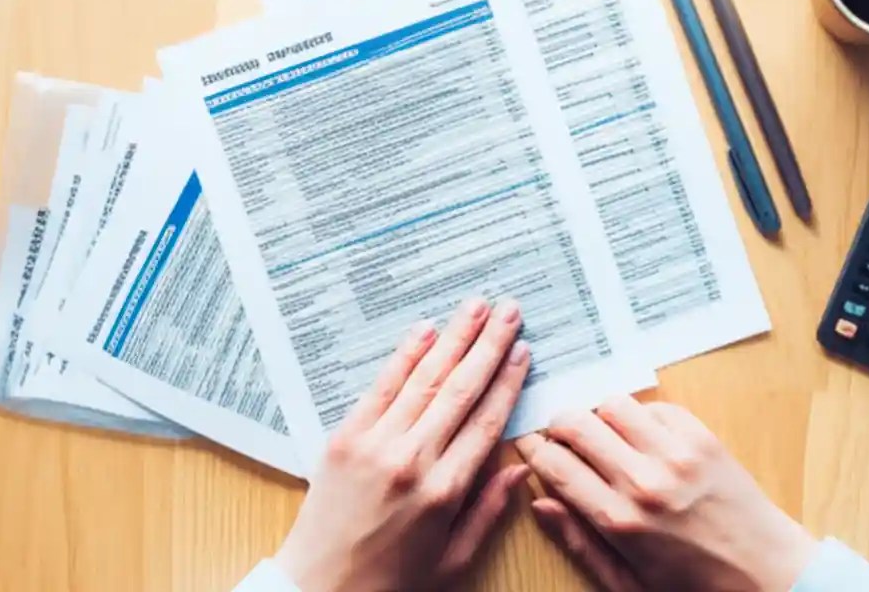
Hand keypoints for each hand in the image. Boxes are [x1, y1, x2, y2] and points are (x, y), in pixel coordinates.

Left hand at [274, 298, 531, 591]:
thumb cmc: (389, 584)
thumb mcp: (452, 562)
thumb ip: (487, 512)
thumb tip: (520, 469)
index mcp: (445, 491)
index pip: (487, 422)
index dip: (508, 382)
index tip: (524, 352)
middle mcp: (413, 460)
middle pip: (461, 390)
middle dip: (489, 345)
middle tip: (510, 310)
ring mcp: (375, 444)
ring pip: (424, 379)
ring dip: (453, 338)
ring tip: (476, 306)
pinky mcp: (344, 438)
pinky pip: (380, 388)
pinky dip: (404, 356)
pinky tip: (424, 331)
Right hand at [517, 398, 816, 591]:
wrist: (769, 576)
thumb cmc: (695, 589)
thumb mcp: (627, 584)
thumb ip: (578, 542)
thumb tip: (539, 501)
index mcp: (620, 522)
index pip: (555, 463)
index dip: (533, 450)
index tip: (530, 447)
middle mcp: (645, 481)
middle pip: (576, 423)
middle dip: (558, 426)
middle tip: (563, 439)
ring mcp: (677, 455)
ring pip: (613, 403)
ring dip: (600, 416)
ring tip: (605, 438)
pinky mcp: (705, 439)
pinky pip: (656, 407)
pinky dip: (642, 417)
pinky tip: (644, 440)